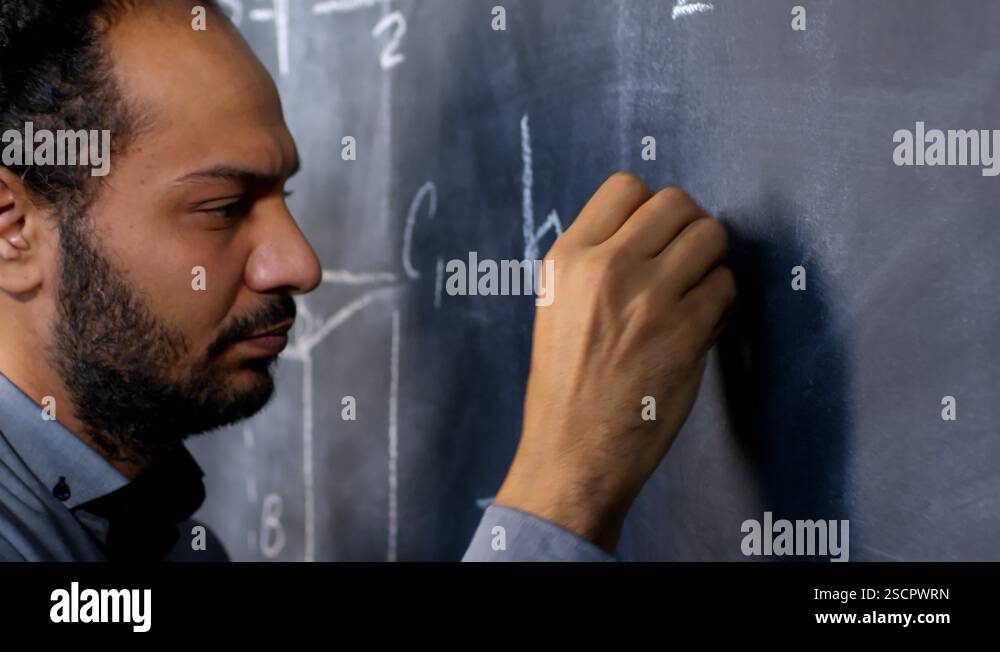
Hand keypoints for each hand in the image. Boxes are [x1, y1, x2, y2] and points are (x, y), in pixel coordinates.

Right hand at [495, 172, 735, 551]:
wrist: (572, 450)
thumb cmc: (564, 384)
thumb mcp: (556, 305)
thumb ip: (595, 260)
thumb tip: (651, 229)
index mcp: (566, 259)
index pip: (625, 186)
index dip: (648, 207)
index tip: (652, 235)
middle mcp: (607, 267)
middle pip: (676, 202)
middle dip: (688, 226)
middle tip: (683, 259)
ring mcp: (649, 297)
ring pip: (710, 235)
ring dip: (711, 259)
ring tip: (695, 288)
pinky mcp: (687, 330)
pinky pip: (727, 284)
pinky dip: (722, 299)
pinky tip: (701, 322)